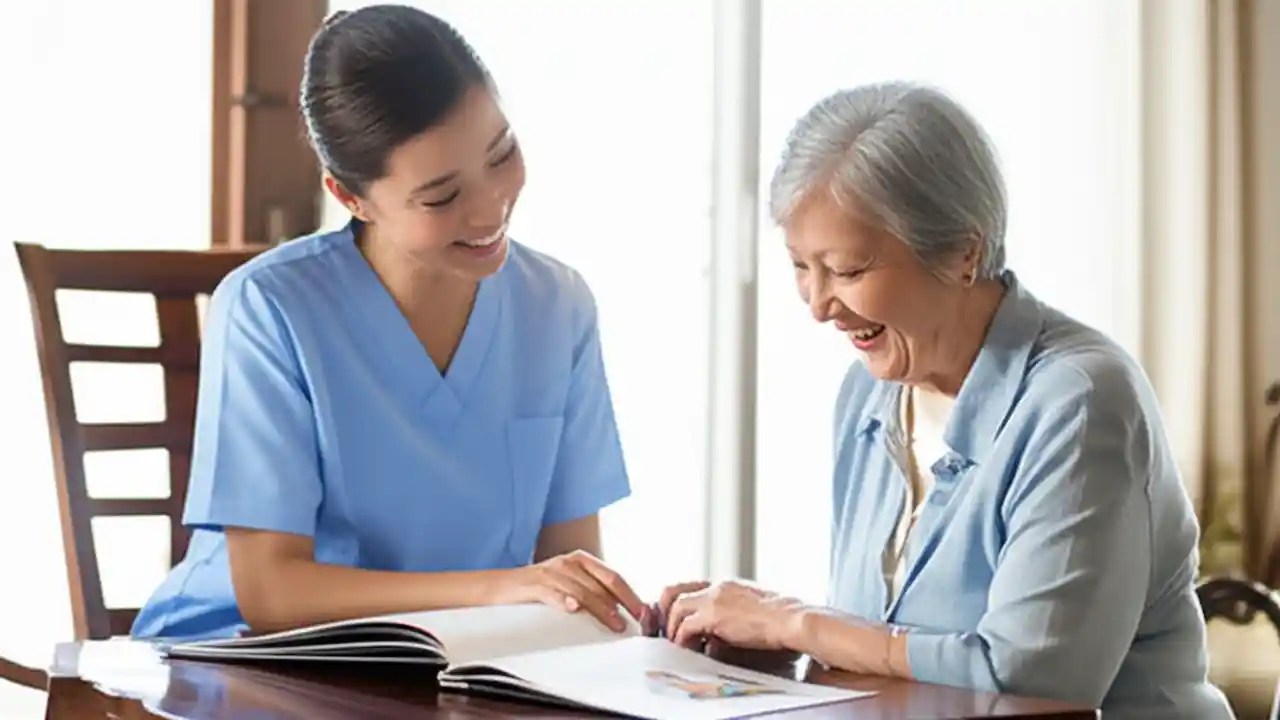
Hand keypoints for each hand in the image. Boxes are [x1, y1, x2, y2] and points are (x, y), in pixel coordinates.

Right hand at [496, 550, 646, 631]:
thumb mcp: (568, 585)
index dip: (629, 594)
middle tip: (632, 623)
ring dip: (600, 608)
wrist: (499, 587)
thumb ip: (591, 592)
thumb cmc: (539, 589)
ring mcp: (552, 572)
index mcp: (581, 560)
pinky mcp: (534, 584)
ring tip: (613, 623)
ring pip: (582, 591)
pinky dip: (565, 601)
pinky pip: (553, 593)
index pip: (612, 576)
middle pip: (600, 584)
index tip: (642, 612)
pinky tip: (574, 609)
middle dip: (619, 604)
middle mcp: (569, 562)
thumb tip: (620, 613)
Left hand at [664, 580, 805, 651]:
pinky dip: (682, 639)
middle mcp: (716, 587)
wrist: (791, 619)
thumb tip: (726, 628)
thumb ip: (736, 610)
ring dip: (672, 628)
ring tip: (677, 643)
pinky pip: (685, 627)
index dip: (677, 602)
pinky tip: (687, 649)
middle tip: (666, 630)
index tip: (675, 618)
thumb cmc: (782, 618)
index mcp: (725, 584)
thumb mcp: (754, 607)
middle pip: (672, 590)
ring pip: (676, 607)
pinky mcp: (714, 615)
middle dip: (664, 611)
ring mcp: (714, 599)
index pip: (690, 586)